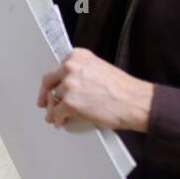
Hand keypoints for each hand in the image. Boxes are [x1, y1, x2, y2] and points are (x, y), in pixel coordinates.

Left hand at [39, 48, 153, 131]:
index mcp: (77, 56)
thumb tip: (67, 85)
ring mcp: (69, 85)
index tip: (50, 87)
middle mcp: (70, 67)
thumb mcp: (99, 69)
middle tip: (43, 103)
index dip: (53, 80)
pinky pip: (57, 113)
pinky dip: (58, 119)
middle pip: (48, 81)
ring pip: (53, 99)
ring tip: (56, 117)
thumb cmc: (123, 90)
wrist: (136, 102)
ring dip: (54, 110)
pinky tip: (60, 122)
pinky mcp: (69, 103)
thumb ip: (81, 72)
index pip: (57, 68)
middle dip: (45, 94)